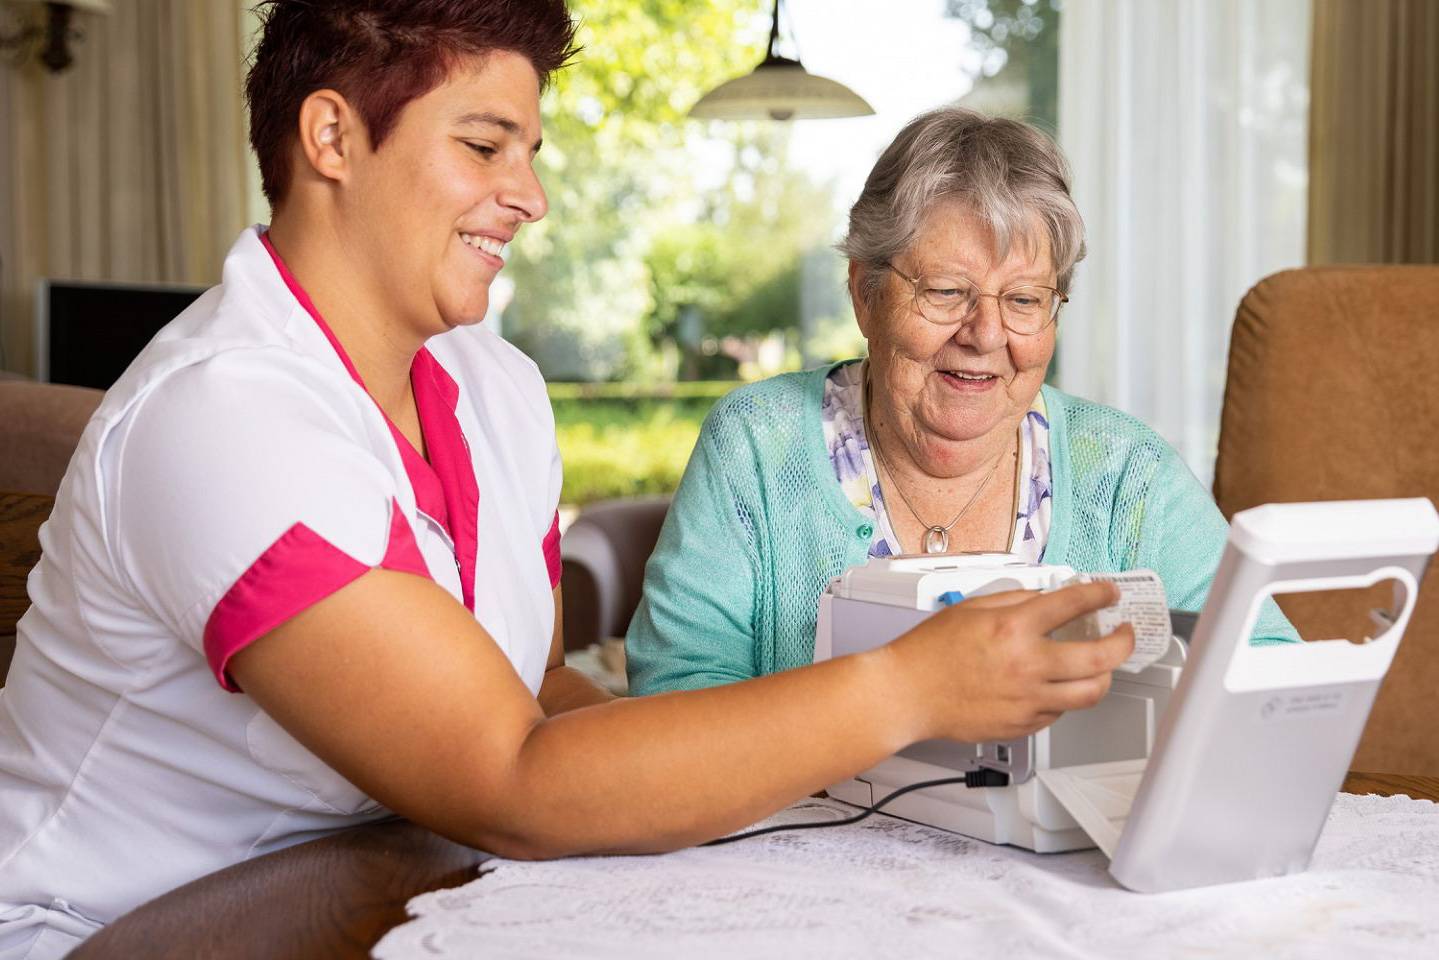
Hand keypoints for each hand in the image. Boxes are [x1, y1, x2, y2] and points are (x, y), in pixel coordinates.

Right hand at [884, 581, 1133, 742]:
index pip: (1074, 604)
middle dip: (1123, 641)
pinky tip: (1056, 685)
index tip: (1107, 593)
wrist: (907, 694)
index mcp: (1013, 628)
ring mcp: (1028, 699)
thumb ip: (1014, 601)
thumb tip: (1047, 598)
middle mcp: (1027, 665)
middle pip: (1100, 657)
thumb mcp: (970, 607)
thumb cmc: (929, 652)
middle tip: (1125, 634)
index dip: (1099, 594)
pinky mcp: (1023, 724)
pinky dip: (1066, 696)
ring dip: (1104, 675)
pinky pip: (1060, 712)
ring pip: (1091, 693)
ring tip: (1101, 666)